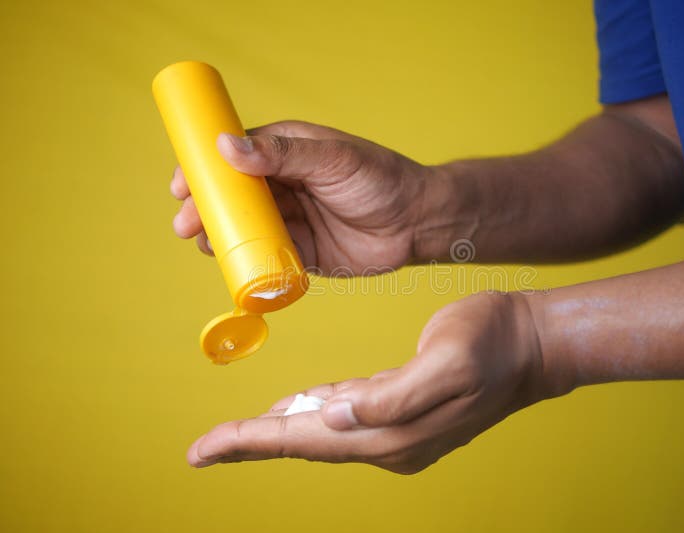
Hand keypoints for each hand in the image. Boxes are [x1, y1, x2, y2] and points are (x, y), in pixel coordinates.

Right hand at [171, 120, 435, 272]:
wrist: (416, 223)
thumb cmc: (380, 180)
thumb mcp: (332, 160)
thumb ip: (283, 156)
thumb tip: (226, 146)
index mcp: (288, 152)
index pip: (234, 156)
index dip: (204, 169)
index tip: (180, 184)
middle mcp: (284, 185)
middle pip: (232, 196)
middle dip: (204, 208)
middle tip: (184, 224)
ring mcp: (291, 219)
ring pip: (244, 227)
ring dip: (219, 236)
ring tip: (201, 244)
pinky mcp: (301, 251)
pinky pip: (266, 256)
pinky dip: (247, 262)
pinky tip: (231, 267)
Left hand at [186, 291, 572, 472]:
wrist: (533, 344)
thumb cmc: (493, 344)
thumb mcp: (447, 361)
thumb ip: (392, 397)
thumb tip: (332, 416)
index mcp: (393, 432)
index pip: (306, 441)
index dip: (251, 442)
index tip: (203, 450)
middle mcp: (391, 441)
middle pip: (305, 443)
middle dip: (253, 442)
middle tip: (204, 448)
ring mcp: (399, 430)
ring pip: (322, 432)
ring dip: (279, 431)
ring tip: (237, 433)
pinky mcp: (404, 411)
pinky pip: (345, 416)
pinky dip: (314, 413)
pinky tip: (298, 407)